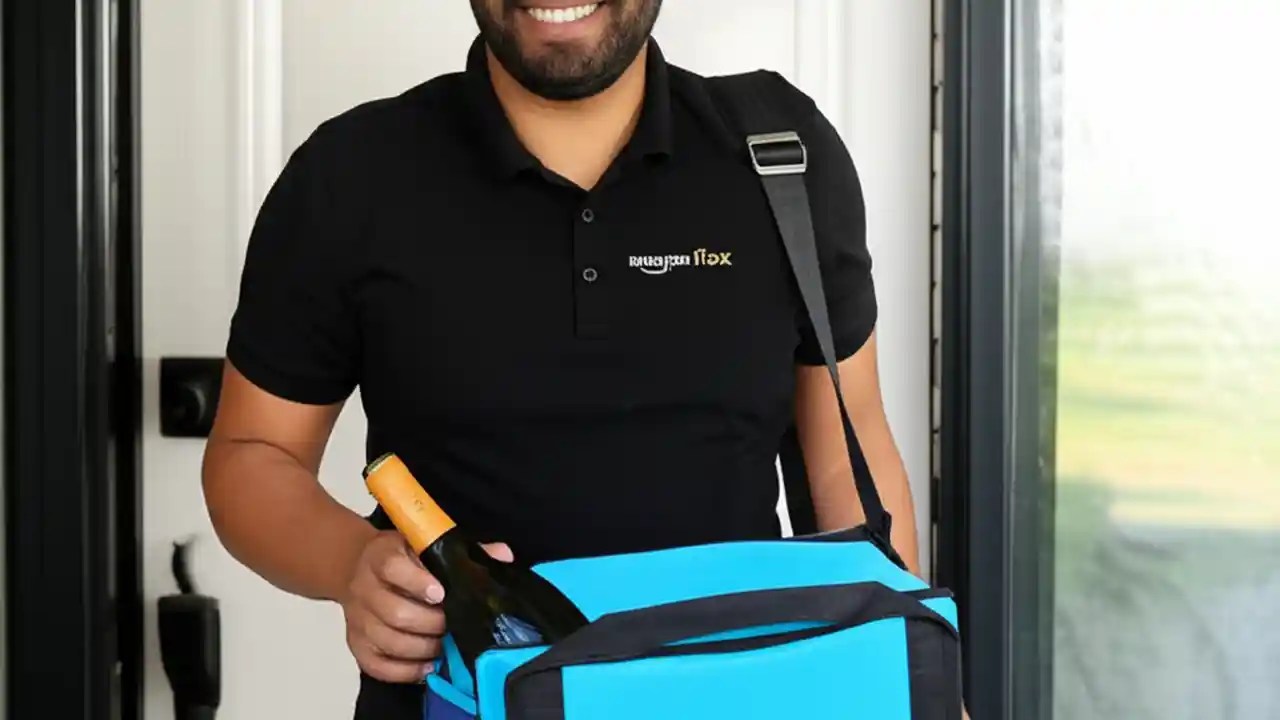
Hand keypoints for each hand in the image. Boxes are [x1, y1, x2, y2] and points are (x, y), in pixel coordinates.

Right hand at [339, 530, 512, 682]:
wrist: (360, 569)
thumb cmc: (404, 559)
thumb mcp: (426, 546)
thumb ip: (463, 551)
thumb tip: (502, 555)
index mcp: (382, 555)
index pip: (392, 567)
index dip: (417, 582)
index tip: (441, 593)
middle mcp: (364, 586)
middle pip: (395, 612)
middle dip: (431, 624)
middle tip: (452, 624)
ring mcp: (358, 618)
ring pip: (388, 641)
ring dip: (422, 648)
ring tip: (444, 645)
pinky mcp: (356, 643)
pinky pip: (377, 665)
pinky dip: (404, 670)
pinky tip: (427, 666)